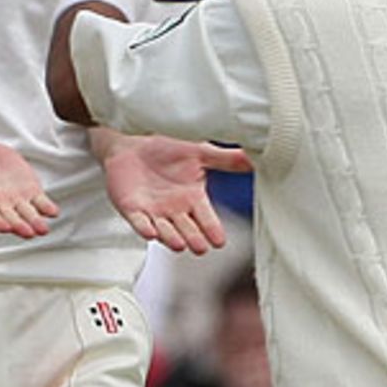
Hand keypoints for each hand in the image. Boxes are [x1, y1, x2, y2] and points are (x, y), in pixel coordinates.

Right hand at [0, 137, 58, 237]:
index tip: (3, 227)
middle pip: (9, 218)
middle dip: (19, 225)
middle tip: (28, 232)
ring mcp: (14, 198)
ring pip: (27, 214)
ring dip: (35, 221)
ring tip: (43, 228)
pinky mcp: (28, 190)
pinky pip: (39, 202)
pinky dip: (46, 207)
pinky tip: (53, 211)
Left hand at [97, 131, 250, 254]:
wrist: (133, 139)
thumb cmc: (167, 147)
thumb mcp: (199, 152)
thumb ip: (226, 160)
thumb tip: (254, 160)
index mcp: (193, 199)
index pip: (207, 220)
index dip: (213, 230)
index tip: (220, 241)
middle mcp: (175, 210)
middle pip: (188, 231)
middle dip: (194, 239)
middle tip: (200, 246)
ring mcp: (154, 212)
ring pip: (165, 231)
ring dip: (171, 238)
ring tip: (180, 244)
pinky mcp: (132, 209)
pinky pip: (139, 222)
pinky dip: (144, 228)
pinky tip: (151, 231)